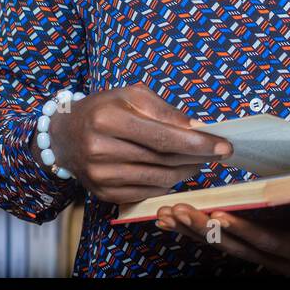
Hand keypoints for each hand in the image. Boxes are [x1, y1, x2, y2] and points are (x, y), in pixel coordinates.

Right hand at [31, 84, 232, 203]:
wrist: (65, 135)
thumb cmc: (105, 109)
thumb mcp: (132, 95)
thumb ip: (165, 111)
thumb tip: (198, 129)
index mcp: (108, 119)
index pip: (163, 137)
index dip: (197, 143)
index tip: (224, 146)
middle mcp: (100, 150)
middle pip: (163, 160)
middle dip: (197, 157)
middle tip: (218, 153)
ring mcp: (100, 176)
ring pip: (158, 179)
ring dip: (185, 171)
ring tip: (198, 161)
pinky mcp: (102, 193)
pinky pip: (145, 192)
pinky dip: (166, 183)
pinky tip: (175, 171)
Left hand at [154, 193, 289, 274]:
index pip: (268, 241)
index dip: (243, 228)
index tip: (220, 214)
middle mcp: (281, 260)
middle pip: (237, 246)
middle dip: (205, 228)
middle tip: (177, 211)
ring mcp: (268, 254)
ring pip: (224, 244)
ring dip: (194, 230)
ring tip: (166, 215)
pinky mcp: (259, 244)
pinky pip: (225, 238)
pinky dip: (201, 227)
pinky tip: (177, 219)